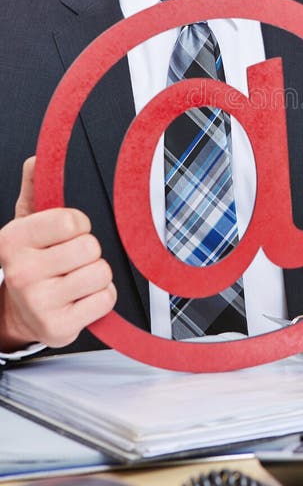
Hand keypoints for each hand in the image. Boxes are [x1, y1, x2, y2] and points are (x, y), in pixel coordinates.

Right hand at [0, 157, 115, 351]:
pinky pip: (105, 299)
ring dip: (96, 276)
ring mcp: (39, 302)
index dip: (79, 225)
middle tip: (71, 261)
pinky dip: (101, 298)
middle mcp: (22, 271)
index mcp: (13, 239)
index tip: (68, 233)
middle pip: (90, 247)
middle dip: (89, 252)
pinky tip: (81, 299)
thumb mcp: (28, 222)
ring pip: (101, 273)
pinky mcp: (58, 327)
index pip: (71, 221)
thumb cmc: (32, 261)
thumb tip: (35, 159)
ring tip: (76, 280)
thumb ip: (36, 188)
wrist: (19, 312)